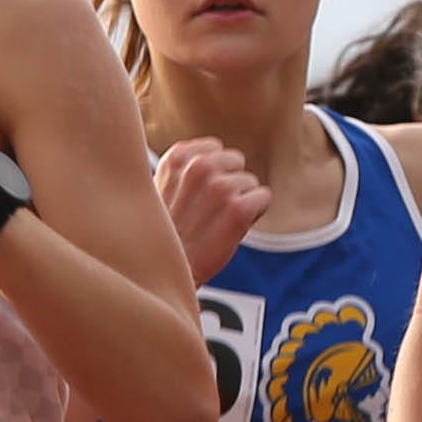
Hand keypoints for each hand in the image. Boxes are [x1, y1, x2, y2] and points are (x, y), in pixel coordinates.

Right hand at [157, 136, 272, 280]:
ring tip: (215, 223)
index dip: (211, 172)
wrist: (159, 272)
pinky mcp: (238, 210)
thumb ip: (183, 168)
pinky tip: (231, 228)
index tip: (196, 195)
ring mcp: (219, 188)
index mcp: (177, 157)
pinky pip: (263, 198)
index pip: (214, 148)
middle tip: (208, 212)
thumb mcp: (158, 188)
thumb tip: (212, 156)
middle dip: (229, 183)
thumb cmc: (163, 234)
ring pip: (250, 182)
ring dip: (239, 201)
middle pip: (235, 161)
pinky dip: (255, 213)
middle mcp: (198, 167)